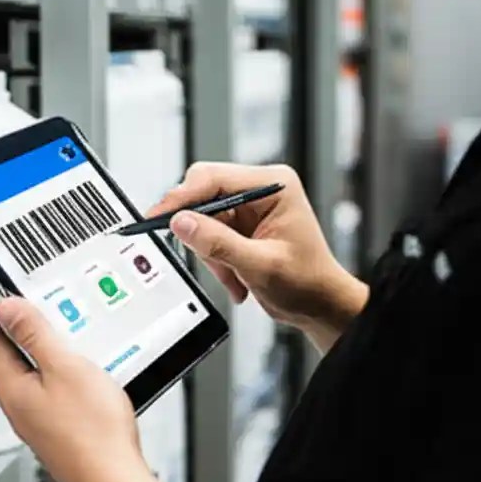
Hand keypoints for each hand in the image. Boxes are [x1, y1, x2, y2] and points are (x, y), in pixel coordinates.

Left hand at [0, 282, 144, 481]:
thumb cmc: (92, 433)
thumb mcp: (65, 367)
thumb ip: (35, 335)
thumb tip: (6, 308)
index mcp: (12, 387)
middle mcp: (18, 404)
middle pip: (7, 352)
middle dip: (12, 322)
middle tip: (17, 294)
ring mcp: (37, 418)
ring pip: (31, 370)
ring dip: (39, 346)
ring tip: (54, 324)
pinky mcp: (58, 428)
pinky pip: (50, 387)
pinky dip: (57, 368)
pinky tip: (77, 365)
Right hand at [148, 162, 367, 350]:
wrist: (320, 304)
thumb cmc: (308, 282)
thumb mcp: (260, 265)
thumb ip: (218, 243)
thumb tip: (182, 222)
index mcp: (274, 185)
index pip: (214, 177)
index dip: (183, 197)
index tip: (160, 216)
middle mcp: (260, 189)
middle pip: (204, 194)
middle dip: (200, 231)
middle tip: (196, 253)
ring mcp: (249, 206)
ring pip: (202, 218)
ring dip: (210, 252)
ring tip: (233, 276)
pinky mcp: (241, 224)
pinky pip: (209, 234)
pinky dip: (215, 259)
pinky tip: (236, 276)